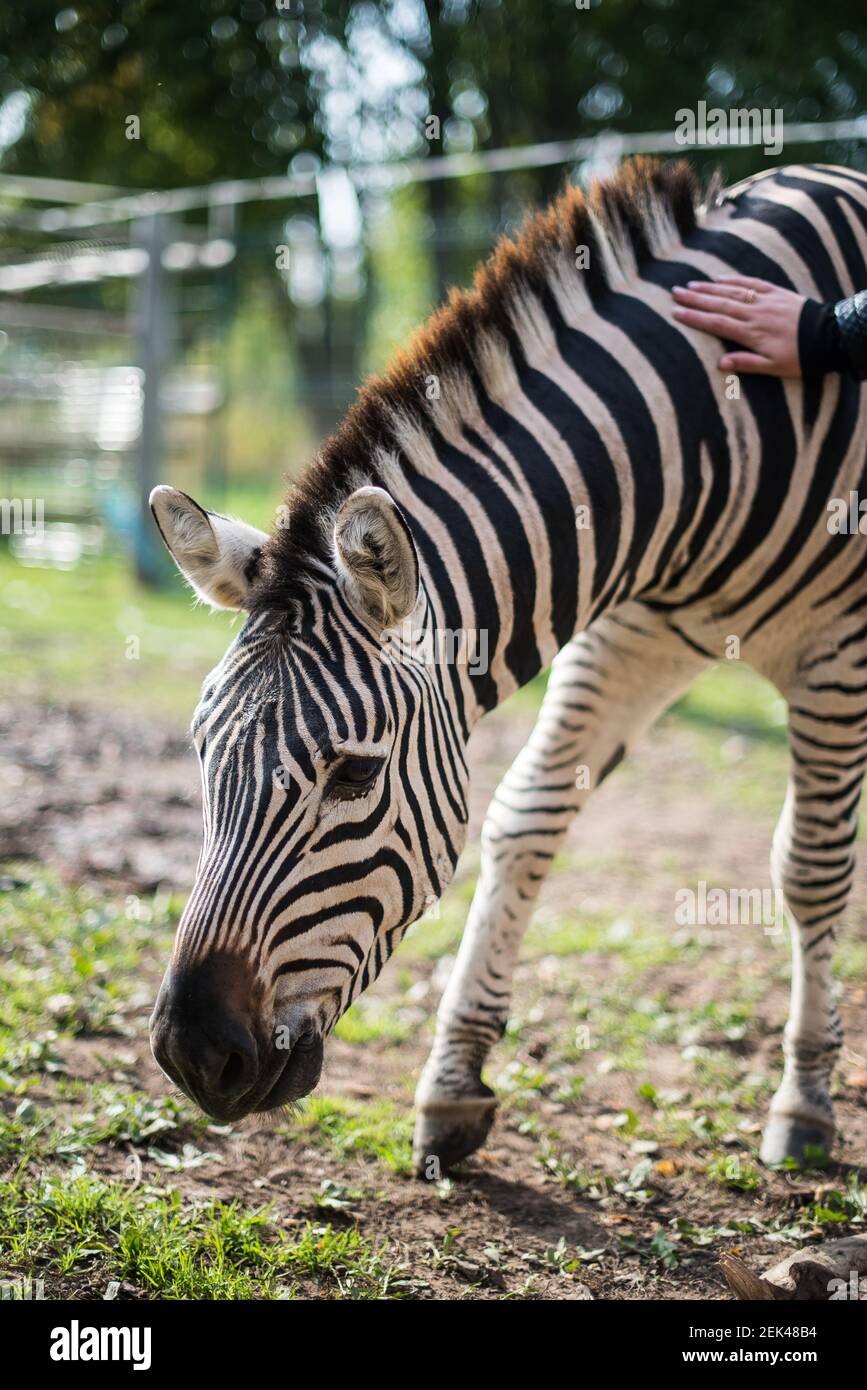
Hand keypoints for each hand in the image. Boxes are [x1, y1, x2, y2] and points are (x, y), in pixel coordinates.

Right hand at [671, 276, 805, 376]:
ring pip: (731, 292)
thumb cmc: (800, 356)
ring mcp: (765, 301)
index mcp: (751, 333)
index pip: (716, 323)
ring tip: (690, 285)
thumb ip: (746, 363)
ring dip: (709, 288)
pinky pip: (751, 284)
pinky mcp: (776, 293)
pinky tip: (720, 278)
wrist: (828, 337)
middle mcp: (754, 313)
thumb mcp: (773, 367)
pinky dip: (734, 280)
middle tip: (674, 293)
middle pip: (719, 304)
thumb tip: (720, 364)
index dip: (695, 318)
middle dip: (695, 299)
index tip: (676, 313)